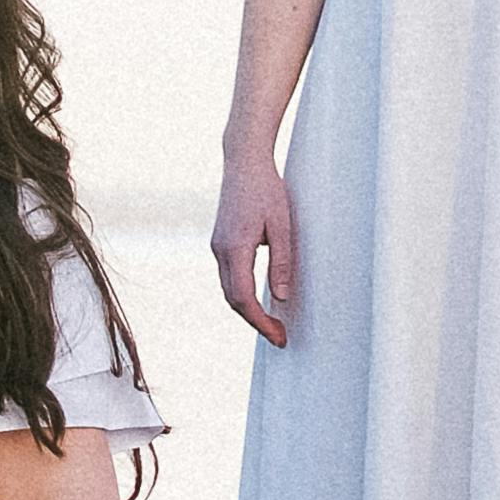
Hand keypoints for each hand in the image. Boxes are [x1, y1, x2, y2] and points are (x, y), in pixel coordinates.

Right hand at [210, 153, 296, 349]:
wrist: (243, 163)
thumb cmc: (266, 190)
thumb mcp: (282, 226)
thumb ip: (281, 262)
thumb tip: (281, 297)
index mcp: (235, 248)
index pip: (243, 298)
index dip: (261, 322)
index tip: (279, 336)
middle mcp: (220, 250)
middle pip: (233, 299)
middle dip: (255, 322)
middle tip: (279, 336)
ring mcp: (217, 246)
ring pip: (229, 290)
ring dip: (248, 310)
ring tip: (272, 323)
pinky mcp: (220, 242)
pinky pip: (229, 277)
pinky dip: (242, 294)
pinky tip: (258, 299)